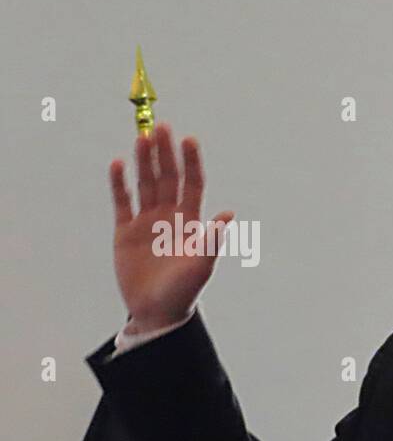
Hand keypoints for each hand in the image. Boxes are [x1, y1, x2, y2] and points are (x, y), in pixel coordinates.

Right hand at [110, 122, 233, 329]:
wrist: (157, 312)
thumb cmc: (184, 291)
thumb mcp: (201, 266)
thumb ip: (212, 240)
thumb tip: (228, 214)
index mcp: (191, 222)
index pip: (192, 184)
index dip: (191, 162)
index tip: (190, 139)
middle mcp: (169, 217)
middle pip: (168, 178)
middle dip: (166, 154)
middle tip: (163, 128)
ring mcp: (147, 222)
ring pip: (145, 184)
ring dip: (144, 162)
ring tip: (142, 138)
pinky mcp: (125, 232)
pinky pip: (122, 202)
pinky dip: (119, 184)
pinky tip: (118, 164)